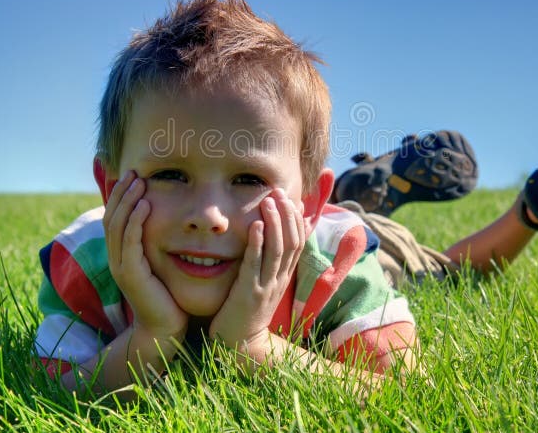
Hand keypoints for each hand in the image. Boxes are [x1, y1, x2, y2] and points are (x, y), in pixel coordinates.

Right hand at [104, 171, 187, 343]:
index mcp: (121, 255)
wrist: (164, 329)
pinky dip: (136, 221)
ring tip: (139, 182)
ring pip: (118, 226)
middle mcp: (116, 259)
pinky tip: (145, 205)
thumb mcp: (159, 265)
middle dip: (122, 192)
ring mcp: (121, 267)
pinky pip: (130, 242)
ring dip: (128, 201)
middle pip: (112, 217)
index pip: (115, 218)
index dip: (120, 196)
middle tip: (134, 172)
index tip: (132, 176)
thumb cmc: (167, 296)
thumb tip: (169, 222)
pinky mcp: (131, 274)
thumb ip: (157, 245)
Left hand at [209, 188, 306, 352]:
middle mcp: (279, 279)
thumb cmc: (245, 311)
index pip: (298, 242)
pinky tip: (255, 226)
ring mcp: (266, 287)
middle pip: (291, 242)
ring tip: (268, 201)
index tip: (292, 198)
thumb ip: (269, 262)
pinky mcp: (250, 294)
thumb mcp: (263, 284)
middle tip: (279, 192)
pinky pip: (256, 265)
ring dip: (275, 223)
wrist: (238, 346)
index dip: (297, 219)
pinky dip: (257, 244)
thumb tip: (270, 240)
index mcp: (283, 276)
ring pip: (278, 250)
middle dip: (287, 215)